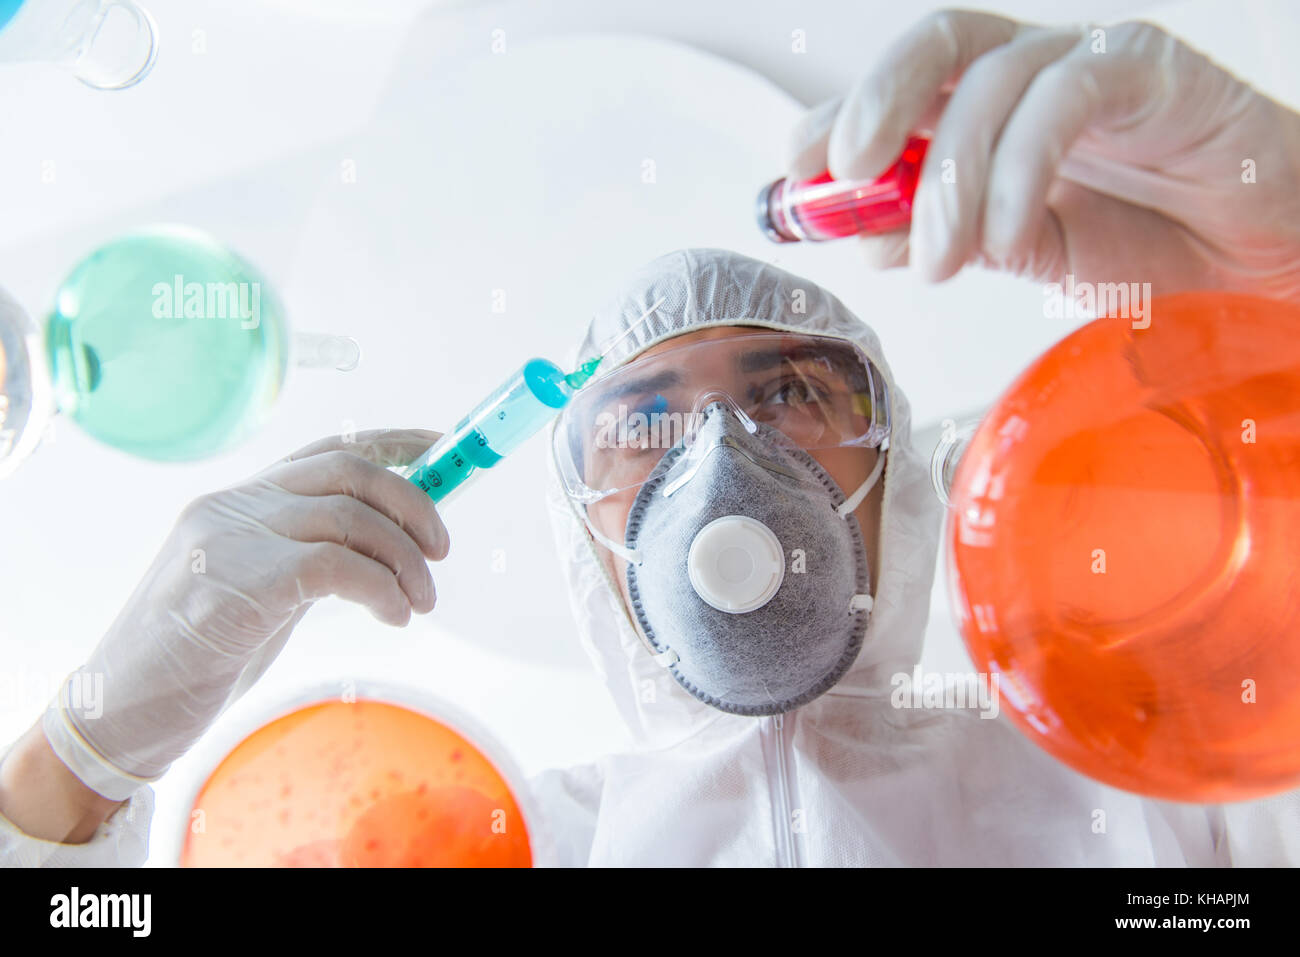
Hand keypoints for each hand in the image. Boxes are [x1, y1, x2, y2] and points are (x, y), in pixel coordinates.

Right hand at [41, 428, 448, 800]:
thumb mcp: (259, 593)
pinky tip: (393, 615)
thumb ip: (308, 560)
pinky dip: (382, 587)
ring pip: (350, 515)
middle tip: (441, 549)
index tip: (442, 450)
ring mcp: (232, 539)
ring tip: (418, 601)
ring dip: (404, 559)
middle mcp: (234, 506)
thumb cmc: (193, 661)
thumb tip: (387, 547)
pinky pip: (338, 565)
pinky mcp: (240, 582)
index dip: (394, 444)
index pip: (328, 450)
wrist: (118, 714)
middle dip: (412, 502)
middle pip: (349, 471)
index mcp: (240, 501)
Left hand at [788, 9, 1299, 301]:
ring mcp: (1089, 61)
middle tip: (845, 171)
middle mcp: (1033, 70)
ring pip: (992, 81)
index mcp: (991, 106)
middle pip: (937, 47)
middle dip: (874, 103)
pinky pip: (1065, 99)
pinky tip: (1005, 236)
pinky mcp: (1149, 68)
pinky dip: (1020, 169)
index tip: (796, 168)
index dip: (841, 116)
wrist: (1255, 253)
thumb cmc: (1143, 238)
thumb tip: (867, 242)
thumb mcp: (1021, 249)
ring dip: (948, 178)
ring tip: (939, 261)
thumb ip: (950, 236)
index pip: (904, 88)